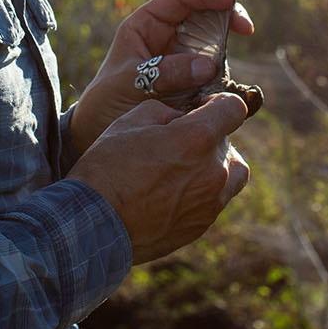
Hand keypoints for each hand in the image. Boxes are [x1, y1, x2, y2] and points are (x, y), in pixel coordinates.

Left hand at [67, 0, 254, 158]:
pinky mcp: (194, 84)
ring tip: (226, 67)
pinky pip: (215, 74)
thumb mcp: (129, 84)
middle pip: (205, 15)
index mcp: (146, 25)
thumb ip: (164, 72)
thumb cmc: (105, 103)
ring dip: (226, 51)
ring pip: (214, 45)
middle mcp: (168, 38)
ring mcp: (183, 60)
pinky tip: (224, 90)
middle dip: (227, 16)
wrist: (98, 136)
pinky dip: (224, 79)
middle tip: (245, 28)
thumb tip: (207, 65)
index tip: (229, 0)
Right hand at [67, 93, 251, 263]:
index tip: (202, 108)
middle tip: (180, 142)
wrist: (93, 225)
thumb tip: (182, 116)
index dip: (219, 102)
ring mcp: (210, 202)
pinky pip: (215, 201)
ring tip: (187, 168)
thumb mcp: (130, 121)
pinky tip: (172, 194)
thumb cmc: (107, 168)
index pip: (234, 108)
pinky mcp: (201, 225)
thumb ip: (166, 111)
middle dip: (210, 137)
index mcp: (197, 138)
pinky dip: (203, 192)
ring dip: (217, 165)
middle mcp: (213, 171)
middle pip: (230, 143)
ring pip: (233, 175)